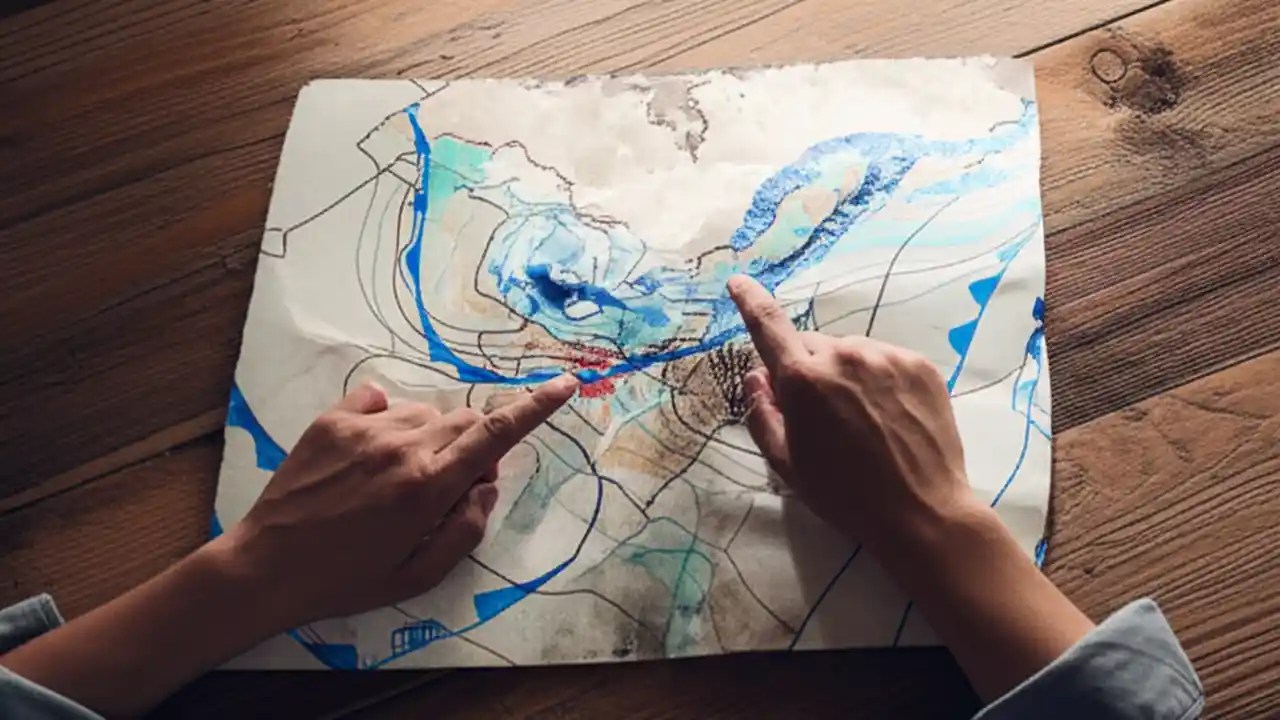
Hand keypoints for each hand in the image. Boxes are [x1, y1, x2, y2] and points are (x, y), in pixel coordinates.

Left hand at [215, 375, 578, 628]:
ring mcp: (364, 429)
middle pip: (465, 420)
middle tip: (453, 484)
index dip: (537, 407)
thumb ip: (467, 529)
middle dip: (474, 445)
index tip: (565, 384)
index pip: (496, 434)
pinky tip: (372, 452)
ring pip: (425, 412)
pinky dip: (389, 420)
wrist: (265, 567)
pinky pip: (381, 400)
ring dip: (430, 437)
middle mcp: (401, 448)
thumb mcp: (419, 576)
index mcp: (428, 488)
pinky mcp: (332, 420)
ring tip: (400, 478)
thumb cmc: (346, 580)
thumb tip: (486, 485)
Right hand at [729, 275, 1093, 700]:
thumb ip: (762, 413)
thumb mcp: (786, 464)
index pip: (768, 325)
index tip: (738, 282)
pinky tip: (888, 415)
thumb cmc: (844, 495)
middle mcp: (843, 355)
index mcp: (803, 380)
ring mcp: (885, 356)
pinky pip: (884, 360)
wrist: (921, 511)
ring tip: (862, 420)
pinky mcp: (919, 364)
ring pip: (850, 352)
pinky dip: (879, 379)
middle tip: (821, 414)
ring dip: (846, 374)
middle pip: (812, 347)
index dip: (749, 300)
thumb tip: (757, 376)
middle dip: (808, 369)